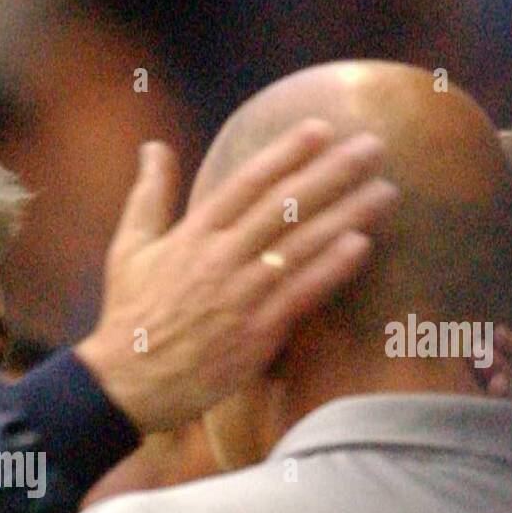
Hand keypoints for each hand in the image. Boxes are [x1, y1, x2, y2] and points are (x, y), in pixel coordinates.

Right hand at [76, 120, 398, 432]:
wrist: (126, 384)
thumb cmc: (128, 317)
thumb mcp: (128, 249)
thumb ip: (148, 195)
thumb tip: (153, 147)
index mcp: (192, 234)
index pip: (247, 182)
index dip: (286, 153)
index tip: (321, 128)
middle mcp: (220, 258)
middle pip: (284, 205)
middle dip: (332, 172)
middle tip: (373, 146)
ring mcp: (239, 295)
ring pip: (301, 245)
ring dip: (347, 214)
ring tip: (385, 191)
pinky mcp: (254, 333)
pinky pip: (300, 293)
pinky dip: (330, 268)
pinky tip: (360, 245)